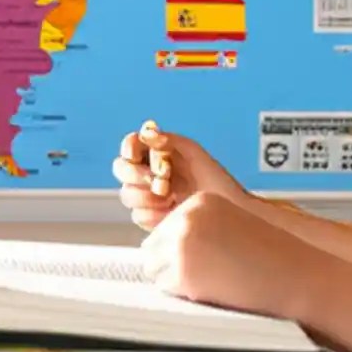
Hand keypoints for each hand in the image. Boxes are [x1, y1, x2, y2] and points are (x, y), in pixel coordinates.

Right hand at [113, 122, 247, 229]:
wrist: (230, 211)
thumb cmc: (216, 180)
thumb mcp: (194, 153)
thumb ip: (170, 140)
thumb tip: (148, 133)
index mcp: (157, 155)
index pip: (129, 146)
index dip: (129, 149)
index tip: (137, 155)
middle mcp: (149, 174)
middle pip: (120, 170)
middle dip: (135, 175)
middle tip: (159, 182)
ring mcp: (149, 197)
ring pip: (127, 195)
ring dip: (147, 197)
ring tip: (171, 199)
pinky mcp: (152, 219)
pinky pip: (138, 216)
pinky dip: (153, 214)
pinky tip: (171, 212)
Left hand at [141, 191, 325, 319]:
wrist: (294, 274)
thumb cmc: (269, 254)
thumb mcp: (230, 224)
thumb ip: (197, 228)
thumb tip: (158, 249)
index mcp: (199, 202)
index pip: (164, 228)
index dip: (179, 249)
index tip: (203, 257)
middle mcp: (186, 218)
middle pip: (152, 247)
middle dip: (170, 264)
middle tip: (204, 274)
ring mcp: (181, 245)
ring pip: (153, 268)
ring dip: (173, 279)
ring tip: (209, 280)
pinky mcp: (182, 273)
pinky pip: (165, 287)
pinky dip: (181, 293)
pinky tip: (210, 289)